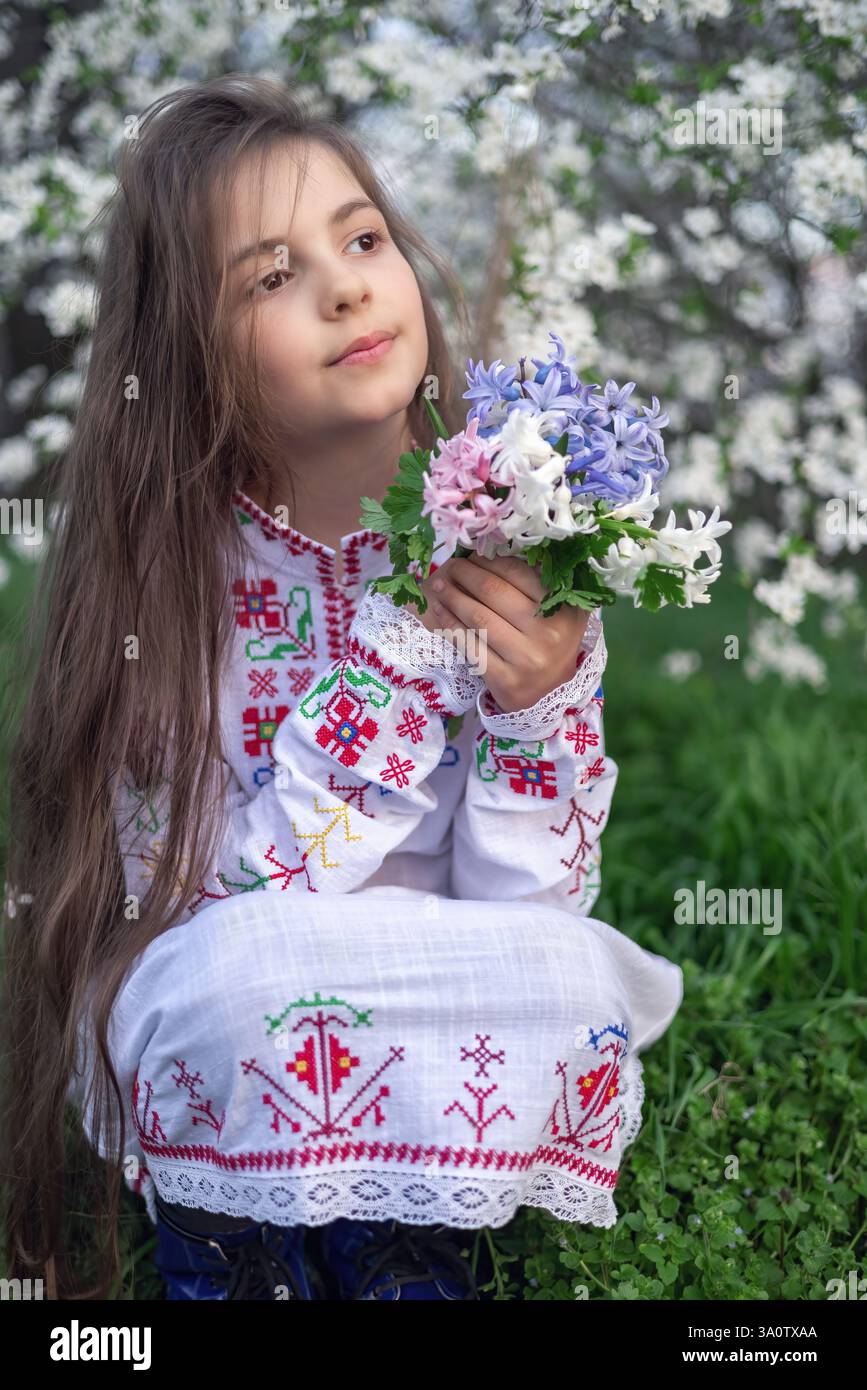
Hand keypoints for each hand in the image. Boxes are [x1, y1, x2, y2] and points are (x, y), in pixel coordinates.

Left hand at [409, 552, 589, 713]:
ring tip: (440, 585)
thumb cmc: (550, 645)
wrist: (551, 697)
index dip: (490, 561)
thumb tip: (494, 551)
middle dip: (467, 574)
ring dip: (453, 597)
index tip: (473, 555)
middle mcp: (549, 634)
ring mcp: (526, 659)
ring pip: (479, 618)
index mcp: (565, 609)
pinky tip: (440, 611)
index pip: (520, 574)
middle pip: (495, 593)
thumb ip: (540, 585)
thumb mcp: (560, 614)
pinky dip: (450, 625)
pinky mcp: (505, 680)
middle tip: (451, 565)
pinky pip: (470, 646)